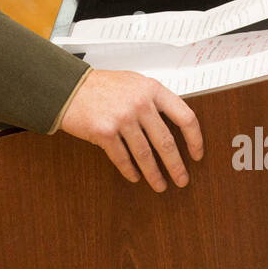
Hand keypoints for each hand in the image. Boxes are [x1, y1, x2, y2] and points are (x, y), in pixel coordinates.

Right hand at [58, 69, 202, 190]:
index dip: (195, 139)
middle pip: (166, 142)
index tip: (197, 154)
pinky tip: (135, 176)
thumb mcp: (134, 83)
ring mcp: (122, 118)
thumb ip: (154, 99)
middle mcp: (140, 103)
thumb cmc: (102, 86)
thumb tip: (175, 123)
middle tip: (182, 179)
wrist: (70, 88)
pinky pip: (122, 158)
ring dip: (154, 174)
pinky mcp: (104, 132)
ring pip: (145, 155)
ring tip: (160, 185)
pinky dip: (130, 170)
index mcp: (152, 89)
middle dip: (176, 166)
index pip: (186, 116)